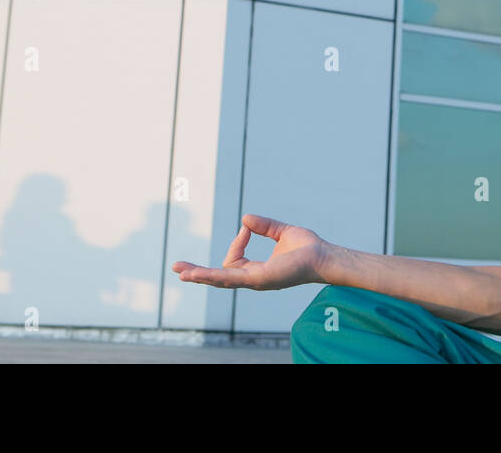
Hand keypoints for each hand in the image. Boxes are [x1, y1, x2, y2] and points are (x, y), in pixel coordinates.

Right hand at [172, 214, 330, 290]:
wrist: (323, 255)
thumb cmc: (307, 247)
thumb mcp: (281, 232)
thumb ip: (263, 226)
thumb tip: (245, 220)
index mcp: (257, 270)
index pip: (233, 261)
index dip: (236, 242)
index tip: (247, 228)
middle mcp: (254, 279)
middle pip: (219, 278)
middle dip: (198, 274)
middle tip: (177, 268)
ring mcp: (255, 281)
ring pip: (221, 280)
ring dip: (200, 276)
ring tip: (181, 273)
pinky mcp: (259, 279)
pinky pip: (231, 277)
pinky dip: (212, 276)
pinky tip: (197, 274)